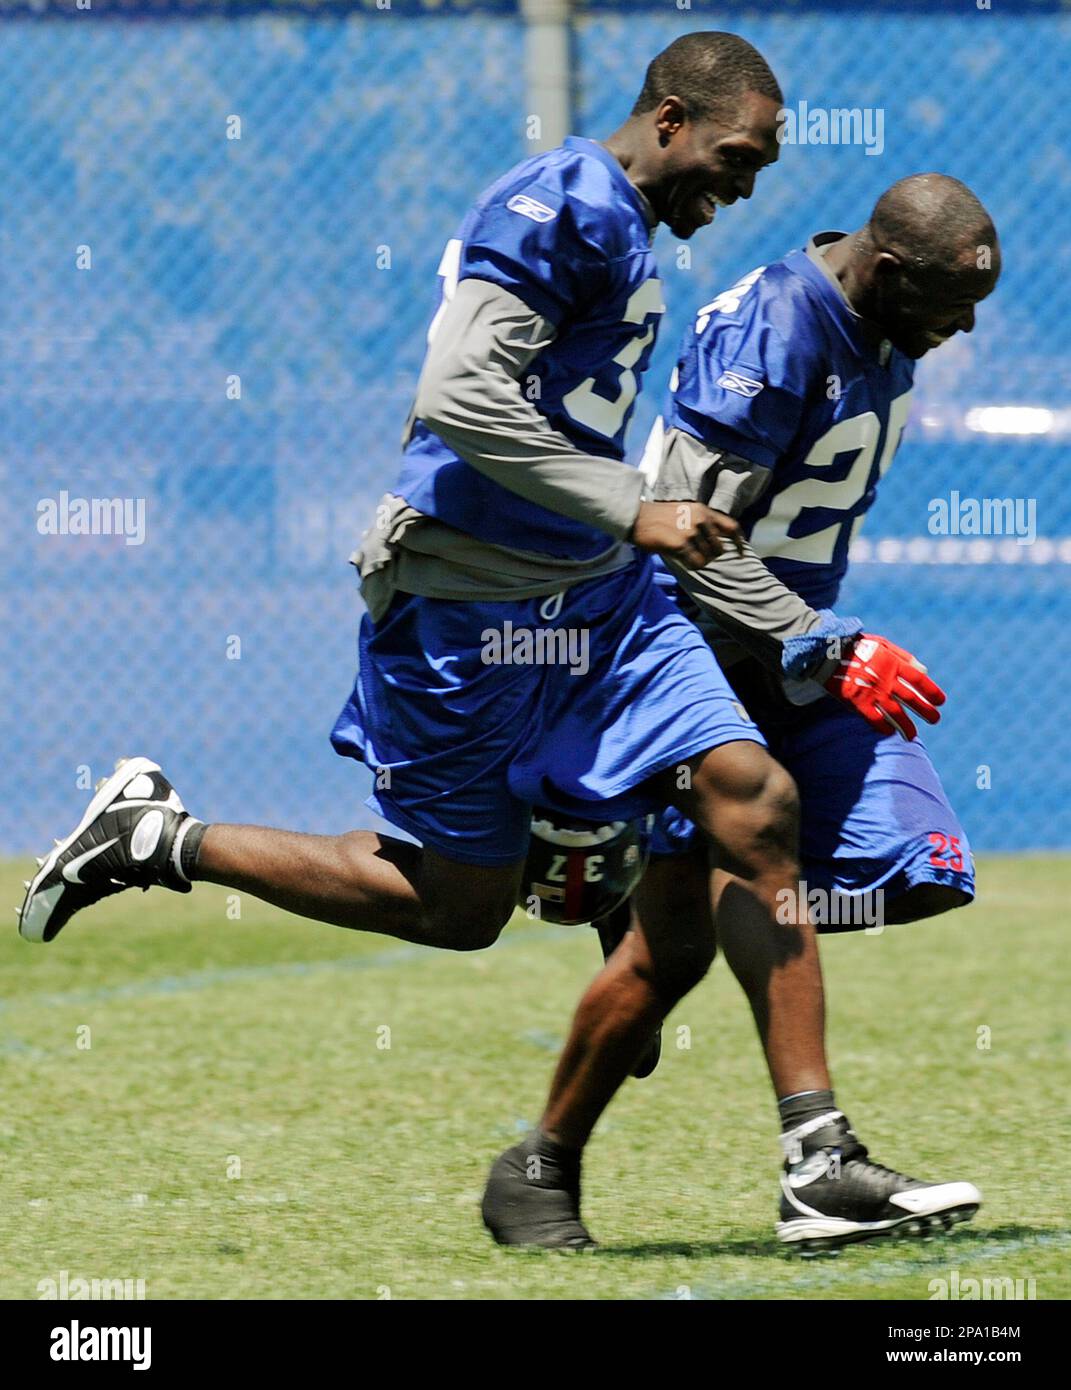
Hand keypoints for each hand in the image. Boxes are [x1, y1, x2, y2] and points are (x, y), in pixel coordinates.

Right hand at [631, 500, 743, 569]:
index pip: (731, 527)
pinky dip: (691, 565)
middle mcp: (701, 519)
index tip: (741, 553)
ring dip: (697, 560)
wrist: (637, 517)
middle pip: (719, 549)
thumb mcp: (686, 512)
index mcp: (704, 511)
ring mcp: (691, 531)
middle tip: (694, 554)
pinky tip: (680, 558)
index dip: (739, 542)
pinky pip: (696, 563)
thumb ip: (702, 522)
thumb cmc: (659, 517)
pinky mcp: (681, 543)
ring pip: (707, 558)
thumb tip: (716, 542)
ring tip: (683, 553)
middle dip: (709, 556)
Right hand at [823, 633, 945, 739]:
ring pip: (895, 713)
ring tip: (913, 736)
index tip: (941, 702)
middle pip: (911, 699)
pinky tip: (890, 732)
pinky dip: (884, 727)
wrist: (827, 653)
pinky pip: (875, 719)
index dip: (931, 691)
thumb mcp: (882, 645)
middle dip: (925, 711)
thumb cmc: (856, 647)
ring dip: (906, 726)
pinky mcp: (857, 702)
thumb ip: (904, 657)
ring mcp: (872, 692)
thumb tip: (925, 670)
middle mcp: (886, 679)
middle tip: (935, 720)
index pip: (919, 680)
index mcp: (892, 663)